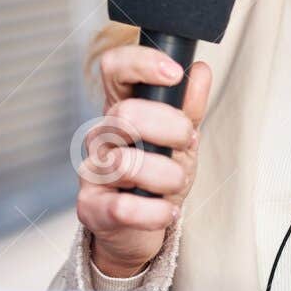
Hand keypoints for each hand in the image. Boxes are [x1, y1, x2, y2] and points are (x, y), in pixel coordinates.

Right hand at [75, 44, 211, 276]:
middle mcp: (101, 135)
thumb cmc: (157, 177)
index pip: (114, 68)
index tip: (174, 74)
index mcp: (121, 109)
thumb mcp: (180, 140)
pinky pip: (123, 206)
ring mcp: (92, 171)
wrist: (139, 227)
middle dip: (171, 128)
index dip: (142, 63)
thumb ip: (189, 107)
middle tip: (187, 141)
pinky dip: (155, 211)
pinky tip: (166, 210)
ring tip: (176, 182)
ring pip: (126, 163)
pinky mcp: (91, 207)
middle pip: (125, 113)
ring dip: (167, 175)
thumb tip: (199, 71)